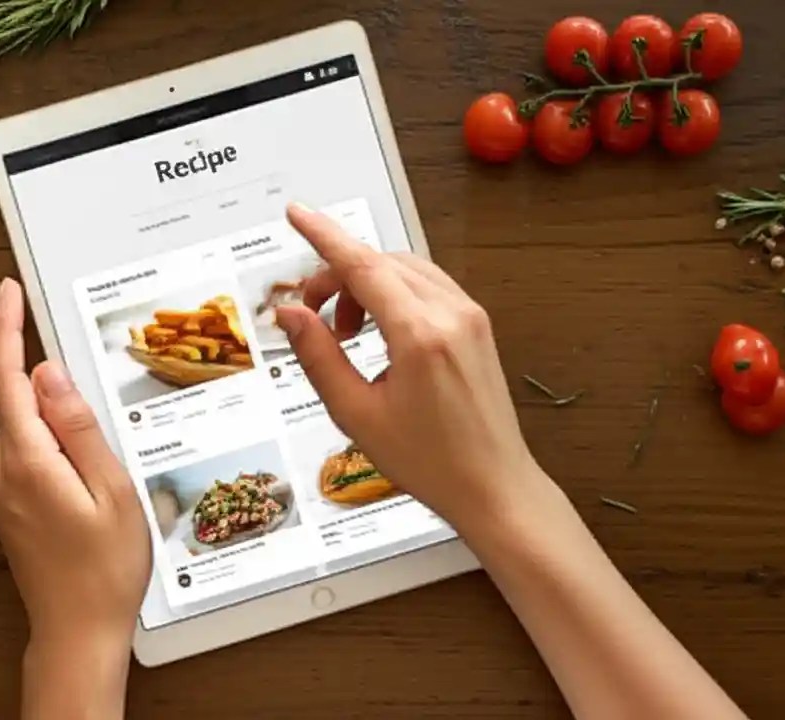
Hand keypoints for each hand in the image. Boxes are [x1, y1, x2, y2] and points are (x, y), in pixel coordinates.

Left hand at [0, 278, 150, 651]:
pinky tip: (89, 483)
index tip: (8, 291)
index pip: (6, 378)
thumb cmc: (103, 569)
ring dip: (62, 428)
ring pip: (27, 425)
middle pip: (20, 399)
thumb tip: (50, 373)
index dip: (7, 328)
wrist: (76, 631)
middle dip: (58, 392)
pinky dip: (56, 446)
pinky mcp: (4, 497)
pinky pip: (27, 448)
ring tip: (105, 478)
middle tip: (104, 431)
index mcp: (25, 461)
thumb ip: (77, 426)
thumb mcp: (111, 489)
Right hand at [276, 203, 547, 531]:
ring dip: (366, 285)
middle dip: (338, 277)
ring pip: (404, 270)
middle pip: (380, 263)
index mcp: (421, 335)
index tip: (298, 214)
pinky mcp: (477, 325)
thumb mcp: (356, 414)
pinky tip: (377, 331)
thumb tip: (290, 315)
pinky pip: (426, 287)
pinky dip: (393, 294)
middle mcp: (451, 314)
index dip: (323, 236)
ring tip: (345, 333)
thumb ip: (319, 356)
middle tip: (312, 314)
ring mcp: (470, 317)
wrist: (494, 487)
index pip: (362, 265)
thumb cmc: (432, 462)